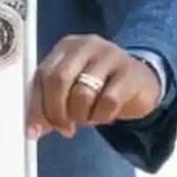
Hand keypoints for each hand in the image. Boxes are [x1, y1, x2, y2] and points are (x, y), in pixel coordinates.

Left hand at [26, 35, 160, 139]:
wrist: (142, 80)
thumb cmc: (100, 85)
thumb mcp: (71, 90)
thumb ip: (50, 103)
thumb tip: (33, 130)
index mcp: (66, 47)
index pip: (42, 74)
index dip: (37, 105)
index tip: (35, 130)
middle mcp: (86, 46)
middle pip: (59, 80)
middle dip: (56, 111)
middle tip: (64, 127)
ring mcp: (110, 56)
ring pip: (82, 92)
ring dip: (80, 115)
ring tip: (86, 119)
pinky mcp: (130, 73)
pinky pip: (107, 101)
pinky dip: (101, 116)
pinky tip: (102, 116)